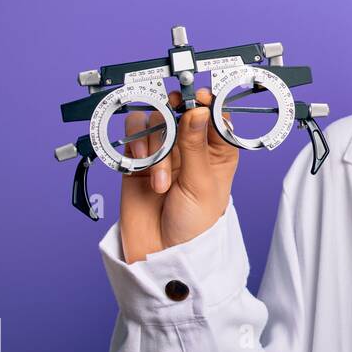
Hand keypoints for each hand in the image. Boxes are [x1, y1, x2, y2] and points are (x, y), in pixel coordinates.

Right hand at [118, 87, 239, 262]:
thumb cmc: (193, 225)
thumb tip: (198, 110)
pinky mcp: (139, 158)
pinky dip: (136, 144)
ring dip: (156, 144)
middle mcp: (190, 146)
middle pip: (180, 111)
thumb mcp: (201, 184)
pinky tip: (142, 167)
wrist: (161, 253)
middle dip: (175, 114)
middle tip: (173, 115)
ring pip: (156, 121)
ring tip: (161, 181)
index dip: (207, 102)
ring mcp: (163, 150)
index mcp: (217, 151)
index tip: (198, 98)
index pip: (214, 114)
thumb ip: (195, 146)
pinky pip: (134, 134)